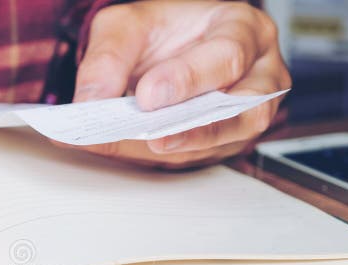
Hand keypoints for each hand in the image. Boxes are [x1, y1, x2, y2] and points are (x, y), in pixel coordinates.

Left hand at [72, 0, 290, 168]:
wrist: (165, 49)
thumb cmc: (159, 32)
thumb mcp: (127, 25)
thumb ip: (108, 56)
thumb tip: (90, 101)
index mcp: (242, 29)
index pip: (227, 55)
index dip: (188, 79)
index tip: (148, 96)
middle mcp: (257, 72)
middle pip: (242, 106)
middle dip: (192, 125)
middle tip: (150, 135)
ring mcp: (247, 111)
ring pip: (226, 139)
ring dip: (179, 148)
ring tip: (135, 147)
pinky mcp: (227, 141)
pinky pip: (202, 155)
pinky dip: (163, 156)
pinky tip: (128, 150)